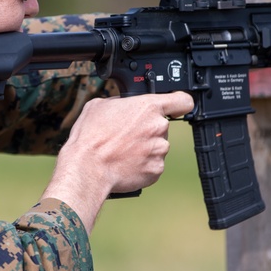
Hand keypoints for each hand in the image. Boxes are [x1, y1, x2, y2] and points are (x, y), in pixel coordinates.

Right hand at [42, 92, 194, 231]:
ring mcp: (159, 150)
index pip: (182, 101)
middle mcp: (159, 127)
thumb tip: (124, 106)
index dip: (179, 104)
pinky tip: (126, 164)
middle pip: (162, 126)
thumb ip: (121, 102)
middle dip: (148, 130)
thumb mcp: (100, 105)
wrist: (87, 168)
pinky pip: (153, 164)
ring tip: (123, 152)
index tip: (175, 108)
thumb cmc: (90, 137)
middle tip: (128, 135)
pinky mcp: (156, 170)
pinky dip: (143, 165)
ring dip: (145, 148)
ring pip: (157, 146)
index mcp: (148, 107)